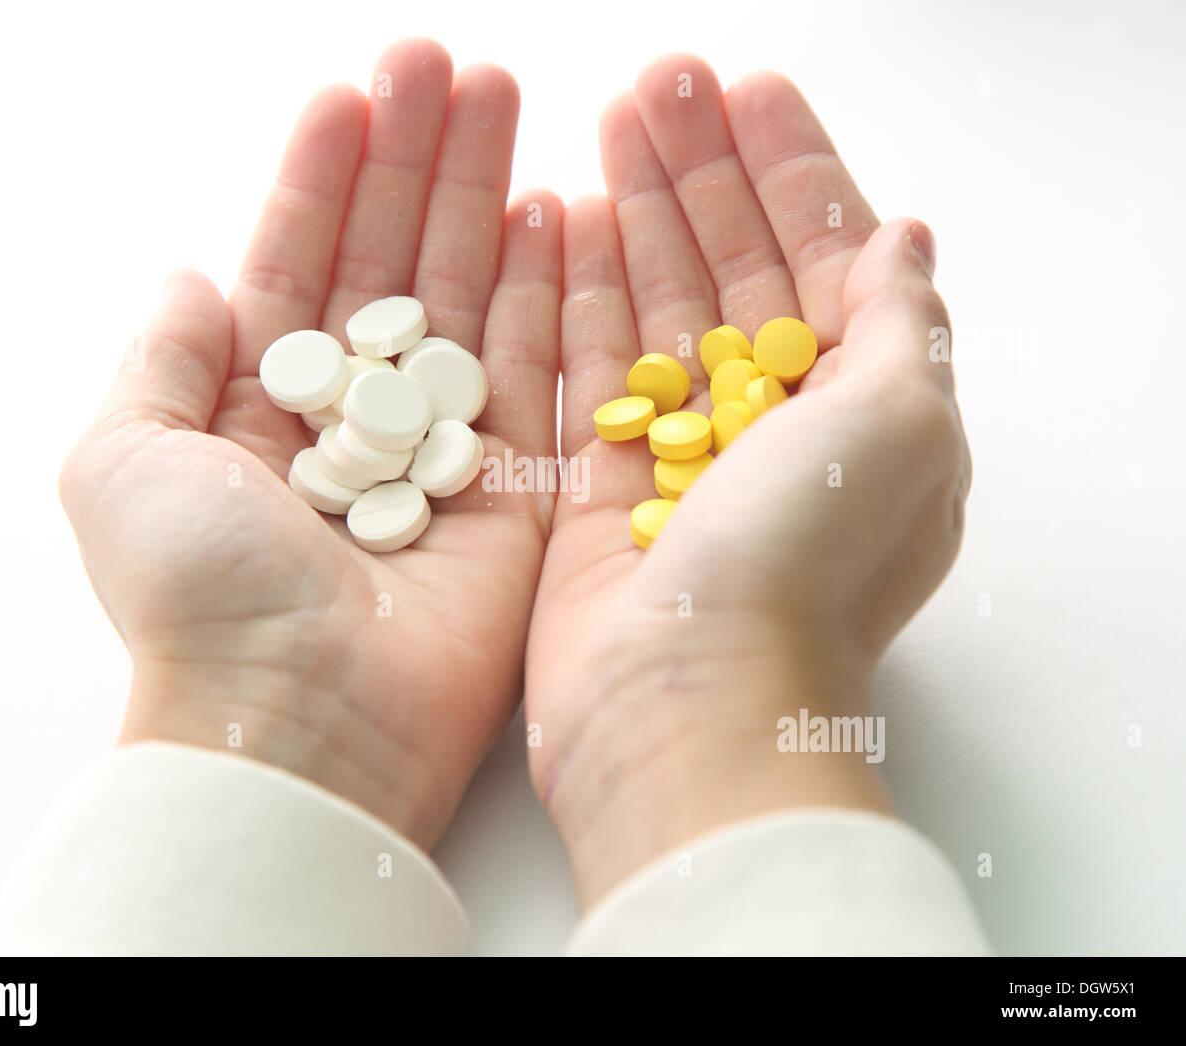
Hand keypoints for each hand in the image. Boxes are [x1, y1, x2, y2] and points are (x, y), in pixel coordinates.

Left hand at [60, 39, 562, 850]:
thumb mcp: (125, 460)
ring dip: (484, 196)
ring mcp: (440, 446)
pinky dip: (546, 288)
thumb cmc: (203, 595)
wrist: (305, 715)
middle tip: (448, 63)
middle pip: (391, 262)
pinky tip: (554, 208)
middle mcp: (353, 419)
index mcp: (259, 407)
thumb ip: (159, 359)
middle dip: (418, 159)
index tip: (353, 92)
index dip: (325, 176)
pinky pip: (535, 369)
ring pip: (465, 296)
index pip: (299, 263)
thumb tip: (192, 277)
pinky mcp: (517, 488)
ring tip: (504, 101)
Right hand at [526, 59, 970, 904]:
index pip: (825, 255)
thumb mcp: (903, 424)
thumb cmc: (808, 565)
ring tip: (605, 121)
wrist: (689, 704)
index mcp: (857, 404)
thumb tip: (909, 238)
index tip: (746, 89)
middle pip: (733, 266)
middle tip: (657, 81)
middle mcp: (770, 425)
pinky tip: (559, 221)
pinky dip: (575, 293)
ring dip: (634, 211)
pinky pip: (585, 366)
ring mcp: (678, 451)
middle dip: (699, 170)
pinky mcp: (597, 481)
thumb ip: (903, 320)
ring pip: (657, 305)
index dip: (789, 167)